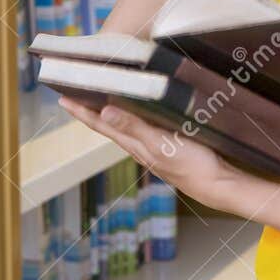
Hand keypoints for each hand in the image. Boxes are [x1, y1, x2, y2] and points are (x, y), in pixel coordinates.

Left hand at [57, 98, 250, 213]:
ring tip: (99, 100)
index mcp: (135, 143)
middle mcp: (139, 147)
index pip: (101, 124)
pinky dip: (132, 118)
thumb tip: (104, 112)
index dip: (81, 112)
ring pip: (124, 128)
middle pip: (108, 126)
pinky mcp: (167, 147)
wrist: (217, 185)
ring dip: (110, 114)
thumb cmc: (191, 165)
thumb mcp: (160, 143)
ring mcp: (153, 149)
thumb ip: (134, 127)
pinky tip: (138, 115)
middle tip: (74, 94)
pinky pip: (142, 130)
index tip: (62, 98)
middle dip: (90, 110)